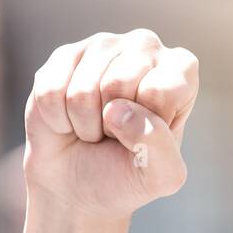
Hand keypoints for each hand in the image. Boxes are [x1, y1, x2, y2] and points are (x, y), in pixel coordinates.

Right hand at [23, 30, 198, 220]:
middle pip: (119, 84)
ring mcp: (103, 46)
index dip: (146, 126)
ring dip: (84, 125)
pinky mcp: (64, 55)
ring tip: (95, 128)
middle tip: (115, 134)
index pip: (161, 90)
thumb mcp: (161, 176)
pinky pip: (51, 91)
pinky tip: (69, 120)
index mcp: (180, 71)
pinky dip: (58, 120)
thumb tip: (118, 110)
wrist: (77, 186)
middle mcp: (145, 47)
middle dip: (111, 125)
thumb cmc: (125, 176)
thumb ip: (160, 147)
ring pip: (82, 90)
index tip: (144, 137)